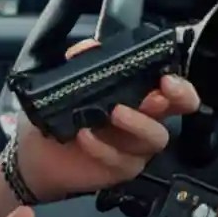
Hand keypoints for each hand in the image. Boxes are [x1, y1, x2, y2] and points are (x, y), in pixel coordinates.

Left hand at [15, 39, 200, 201]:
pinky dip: (103, 147)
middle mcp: (145, 119)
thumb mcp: (66, 83)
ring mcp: (136, 147)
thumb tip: (90, 47)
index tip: (167, 79)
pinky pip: (122, 159)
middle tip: (152, 97)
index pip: (174, 89)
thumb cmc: (60, 113)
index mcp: (140, 94)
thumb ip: (81, 62)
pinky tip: (85, 135)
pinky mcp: (122, 169)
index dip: (180, 86)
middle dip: (172, 102)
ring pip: (154, 138)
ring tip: (113, 113)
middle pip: (176, 113)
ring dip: (137, 123)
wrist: (38, 151)